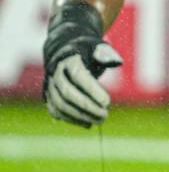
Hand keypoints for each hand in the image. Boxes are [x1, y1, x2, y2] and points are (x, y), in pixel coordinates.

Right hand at [43, 2, 122, 127]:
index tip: (107, 102)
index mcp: (69, 60)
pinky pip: (57, 111)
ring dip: (80, 116)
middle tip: (105, 115)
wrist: (66, 52)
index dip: (92, 90)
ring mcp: (51, 86)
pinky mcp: (49, 96)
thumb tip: (116, 61)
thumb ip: (106, 54)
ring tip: (100, 121)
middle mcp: (56, 74)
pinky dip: (72, 119)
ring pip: (60, 105)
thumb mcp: (98, 47)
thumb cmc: (88, 51)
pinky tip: (88, 124)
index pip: (78, 76)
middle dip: (87, 106)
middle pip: (67, 93)